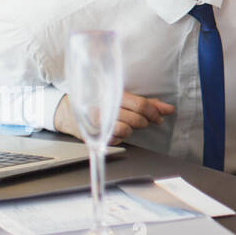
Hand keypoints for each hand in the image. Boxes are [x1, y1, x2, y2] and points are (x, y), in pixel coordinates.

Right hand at [54, 91, 174, 144]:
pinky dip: (118, 137)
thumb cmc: (98, 101)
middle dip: (144, 121)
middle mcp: (105, 108)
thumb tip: (167, 108)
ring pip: (127, 130)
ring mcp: (98, 123)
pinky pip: (115, 139)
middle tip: (142, 120)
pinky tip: (113, 131)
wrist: (68, 110)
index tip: (161, 116)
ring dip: (130, 129)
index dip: (154, 112)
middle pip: (136, 119)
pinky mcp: (93, 135)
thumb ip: (144, 102)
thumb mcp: (120, 97)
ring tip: (125, 124)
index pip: (141, 104)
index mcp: (113, 94)